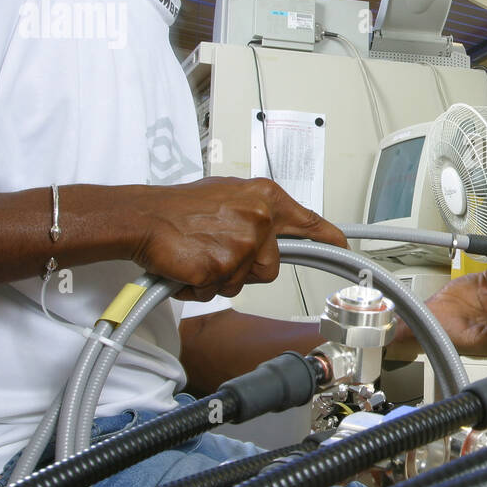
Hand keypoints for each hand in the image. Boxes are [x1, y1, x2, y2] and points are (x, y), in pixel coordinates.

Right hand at [130, 177, 346, 300]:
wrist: (143, 217)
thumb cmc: (180, 207)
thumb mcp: (229, 194)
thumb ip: (259, 210)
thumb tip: (279, 226)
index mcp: (265, 197)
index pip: (307, 222)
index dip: (327, 238)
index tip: (344, 246)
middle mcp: (259, 218)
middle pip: (271, 267)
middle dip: (245, 267)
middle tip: (216, 247)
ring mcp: (241, 244)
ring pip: (244, 283)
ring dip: (221, 277)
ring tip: (199, 252)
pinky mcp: (221, 267)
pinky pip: (217, 292)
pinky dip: (200, 286)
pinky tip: (188, 264)